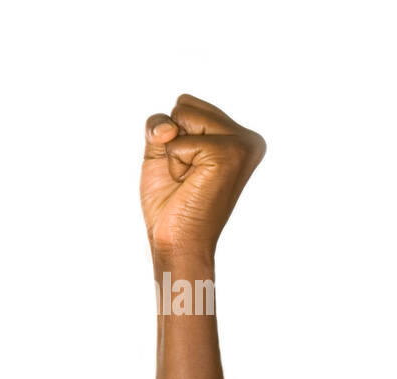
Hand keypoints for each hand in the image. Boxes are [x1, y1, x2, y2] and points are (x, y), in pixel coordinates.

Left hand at [140, 94, 264, 263]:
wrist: (178, 242)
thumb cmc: (171, 203)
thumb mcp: (161, 154)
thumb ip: (162, 125)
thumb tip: (169, 126)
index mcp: (238, 136)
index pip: (186, 105)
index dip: (171, 137)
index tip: (187, 169)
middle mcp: (247, 138)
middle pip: (183, 105)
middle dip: (171, 142)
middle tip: (187, 177)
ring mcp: (242, 144)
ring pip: (181, 116)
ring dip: (172, 153)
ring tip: (189, 179)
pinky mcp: (230, 153)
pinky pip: (177, 141)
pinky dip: (173, 164)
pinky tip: (189, 184)